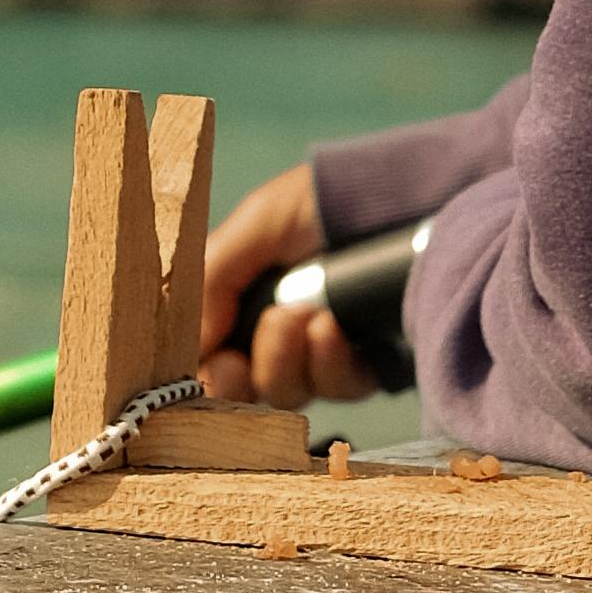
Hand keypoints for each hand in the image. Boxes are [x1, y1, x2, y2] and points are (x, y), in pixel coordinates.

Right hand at [197, 160, 376, 407]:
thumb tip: (186, 339)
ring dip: (290, 358)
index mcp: (240, 300)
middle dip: (249, 370)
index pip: (207, 358)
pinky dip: (331, 364)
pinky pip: (336, 390)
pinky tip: (334, 329)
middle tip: (271, 328)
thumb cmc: (323, 201)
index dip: (204, 373)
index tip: (218, 363)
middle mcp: (275, 334)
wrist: (405, 199)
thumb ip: (211, 277)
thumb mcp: (257, 223)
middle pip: (243, 389)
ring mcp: (319, 355)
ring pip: (286, 393)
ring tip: (310, 315)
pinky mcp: (363, 367)